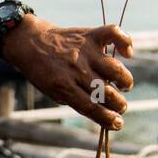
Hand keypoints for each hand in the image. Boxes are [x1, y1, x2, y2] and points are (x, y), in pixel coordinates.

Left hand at [3, 15, 134, 129]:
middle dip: (119, 105)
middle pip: (107, 93)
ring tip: (123, 86)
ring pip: (116, 70)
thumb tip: (104, 111)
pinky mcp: (90, 36)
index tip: (118, 123)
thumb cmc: (43, 72)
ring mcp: (85, 52)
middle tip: (120, 106)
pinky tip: (127, 52)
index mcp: (64, 87)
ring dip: (125, 81)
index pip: (92, 108)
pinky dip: (125, 41)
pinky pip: (114, 34)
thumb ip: (76, 100)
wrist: (30, 42)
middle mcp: (77, 70)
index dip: (109, 119)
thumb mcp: (53, 92)